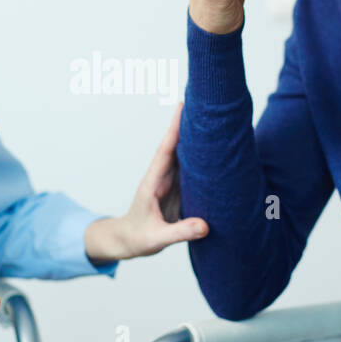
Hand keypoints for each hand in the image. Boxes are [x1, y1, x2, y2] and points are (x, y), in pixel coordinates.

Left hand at [83, 103, 208, 262]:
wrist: (127, 241)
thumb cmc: (138, 239)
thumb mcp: (157, 239)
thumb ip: (179, 232)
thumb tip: (205, 226)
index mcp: (153, 183)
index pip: (165, 151)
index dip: (174, 130)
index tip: (183, 108)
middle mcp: (161, 177)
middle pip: (176, 145)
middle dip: (187, 123)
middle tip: (202, 100)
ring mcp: (170, 181)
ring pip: (184, 154)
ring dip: (196, 136)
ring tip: (211, 115)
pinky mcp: (178, 189)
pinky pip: (190, 168)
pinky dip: (201, 155)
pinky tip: (213, 144)